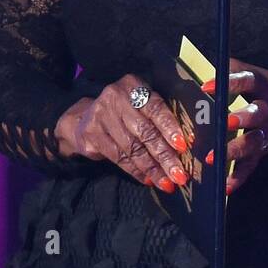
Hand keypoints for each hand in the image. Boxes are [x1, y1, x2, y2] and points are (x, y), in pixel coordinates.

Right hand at [54, 73, 188, 188]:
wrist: (84, 117)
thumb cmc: (124, 111)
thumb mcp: (140, 104)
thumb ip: (158, 118)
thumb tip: (183, 145)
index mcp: (133, 85)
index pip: (155, 108)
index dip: (170, 128)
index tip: (183, 146)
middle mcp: (115, 98)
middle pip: (145, 131)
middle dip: (164, 156)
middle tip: (179, 175)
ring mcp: (101, 116)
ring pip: (132, 148)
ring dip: (152, 169)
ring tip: (166, 182)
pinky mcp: (91, 135)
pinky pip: (119, 158)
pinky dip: (136, 171)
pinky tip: (149, 179)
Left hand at [202, 58, 267, 192]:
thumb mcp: (257, 74)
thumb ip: (232, 68)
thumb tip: (203, 58)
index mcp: (263, 87)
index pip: (247, 80)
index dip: (229, 83)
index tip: (206, 86)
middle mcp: (266, 110)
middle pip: (256, 114)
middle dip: (240, 119)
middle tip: (223, 123)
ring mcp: (266, 133)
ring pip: (252, 142)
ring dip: (234, 150)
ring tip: (213, 158)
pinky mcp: (263, 151)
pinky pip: (251, 165)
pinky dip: (239, 177)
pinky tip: (225, 186)